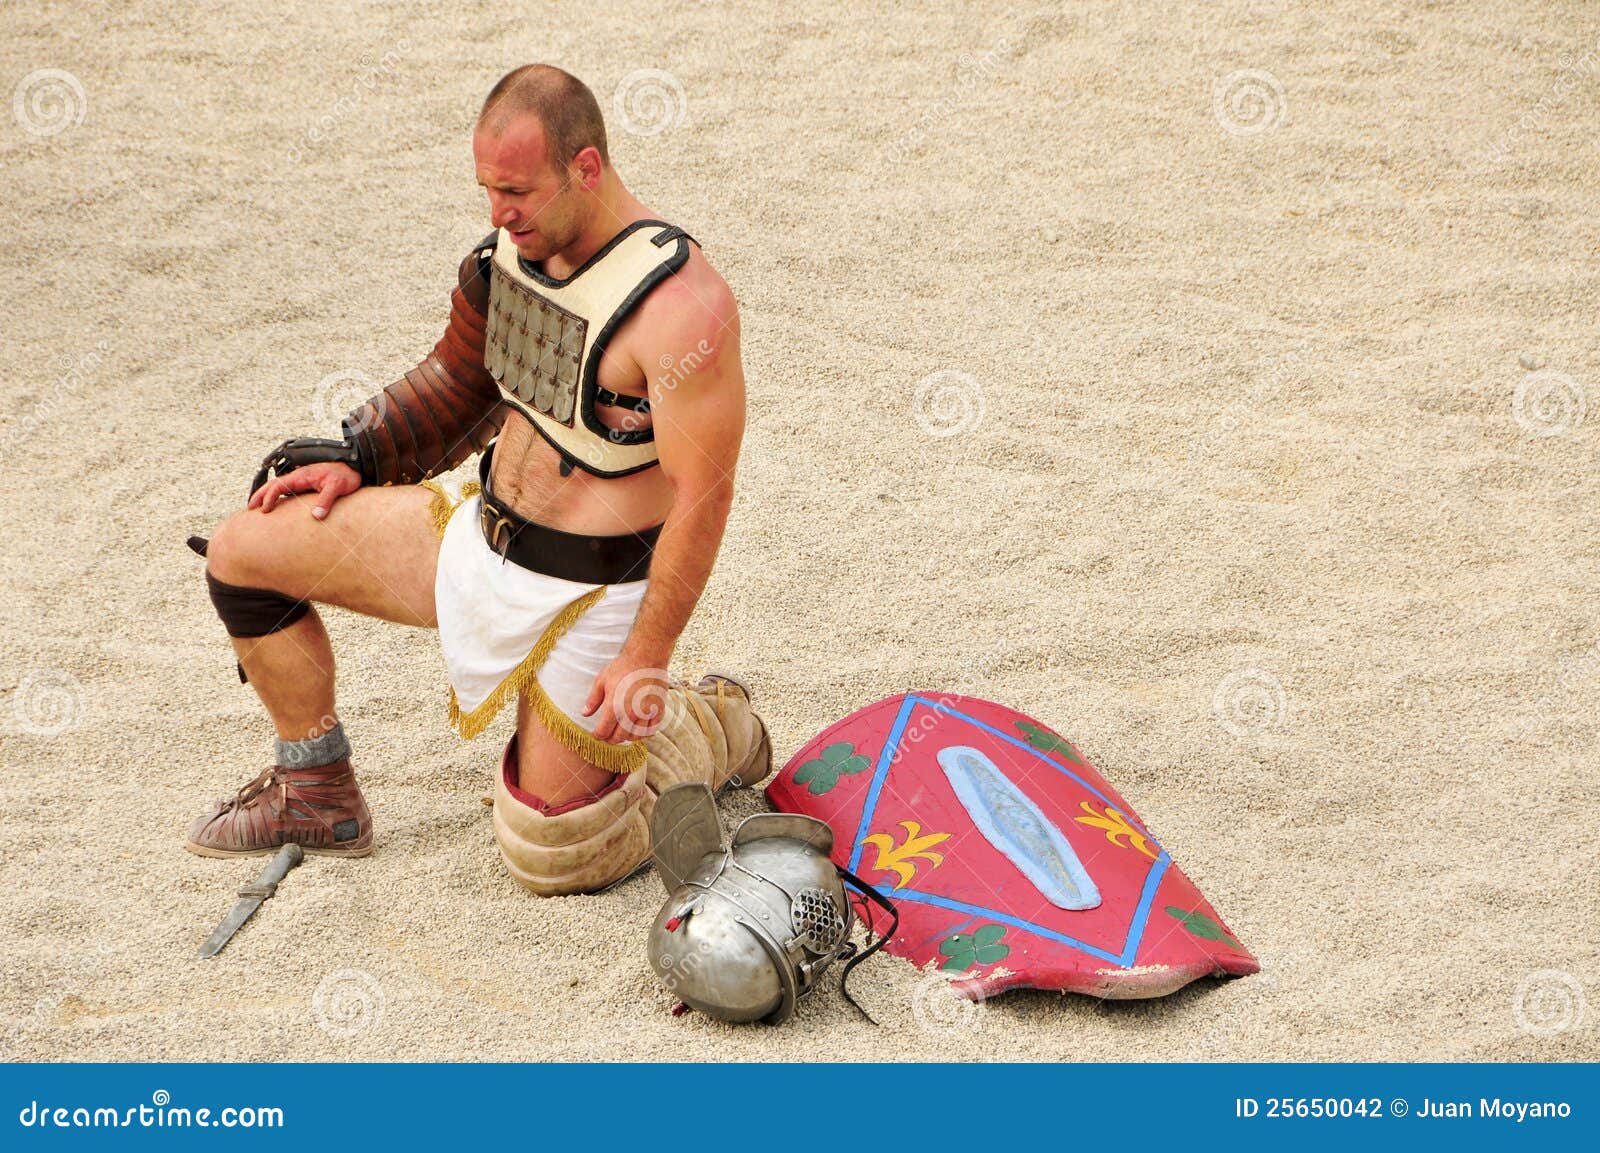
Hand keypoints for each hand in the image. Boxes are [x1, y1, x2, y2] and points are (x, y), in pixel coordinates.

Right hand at [248, 461, 362, 519]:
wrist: (356, 468)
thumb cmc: (346, 476)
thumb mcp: (337, 487)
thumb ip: (326, 500)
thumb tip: (316, 517)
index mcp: (302, 475)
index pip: (278, 485)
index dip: (269, 497)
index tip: (264, 510)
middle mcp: (299, 477)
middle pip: (273, 485)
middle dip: (260, 495)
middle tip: (249, 508)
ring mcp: (302, 481)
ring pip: (279, 487)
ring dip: (266, 495)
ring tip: (257, 508)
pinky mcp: (307, 486)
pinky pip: (288, 491)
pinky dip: (277, 496)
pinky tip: (276, 506)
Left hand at [584, 656, 670, 743]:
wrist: (647, 657)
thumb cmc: (623, 667)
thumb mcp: (602, 681)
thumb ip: (593, 700)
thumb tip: (584, 714)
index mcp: (614, 707)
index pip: (603, 732)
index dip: (598, 736)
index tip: (596, 734)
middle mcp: (630, 714)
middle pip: (619, 738)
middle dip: (611, 739)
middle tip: (608, 736)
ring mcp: (646, 713)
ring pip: (635, 737)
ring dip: (627, 737)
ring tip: (623, 732)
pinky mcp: (658, 710)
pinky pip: (651, 730)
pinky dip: (644, 733)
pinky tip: (638, 729)